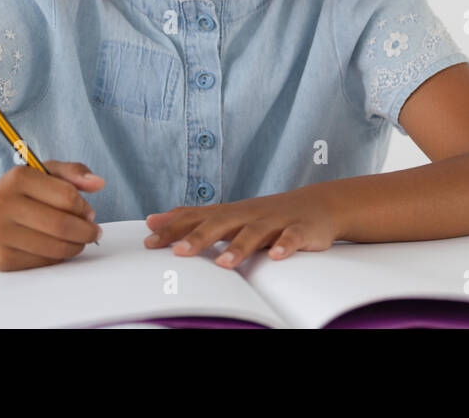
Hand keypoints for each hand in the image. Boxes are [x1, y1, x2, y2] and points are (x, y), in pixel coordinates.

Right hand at [0, 160, 105, 270]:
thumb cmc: (18, 193)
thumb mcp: (43, 173)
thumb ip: (73, 172)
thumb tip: (99, 183)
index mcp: (17, 178)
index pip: (67, 196)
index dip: (84, 207)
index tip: (88, 212)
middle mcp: (3, 204)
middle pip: (62, 224)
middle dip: (86, 231)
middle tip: (94, 232)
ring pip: (55, 246)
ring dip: (76, 246)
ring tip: (80, 241)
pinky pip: (42, 262)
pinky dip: (58, 257)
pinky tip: (58, 248)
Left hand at [142, 187, 339, 268]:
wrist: (319, 204)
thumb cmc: (266, 214)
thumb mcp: (230, 215)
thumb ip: (194, 219)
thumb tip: (153, 221)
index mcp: (231, 213)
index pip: (197, 218)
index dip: (174, 228)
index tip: (149, 241)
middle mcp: (249, 214)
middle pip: (221, 224)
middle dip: (199, 237)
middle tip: (178, 252)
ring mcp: (275, 221)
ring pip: (255, 233)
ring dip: (239, 247)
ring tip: (223, 264)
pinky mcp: (301, 230)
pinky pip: (292, 237)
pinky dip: (285, 245)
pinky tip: (276, 256)